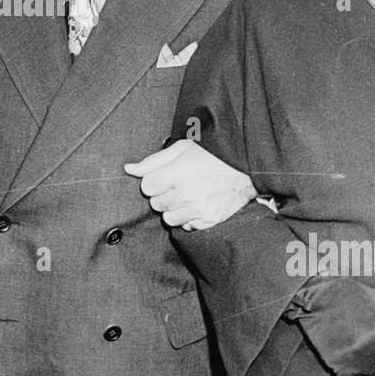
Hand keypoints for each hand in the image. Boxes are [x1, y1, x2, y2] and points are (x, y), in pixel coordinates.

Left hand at [124, 140, 256, 229]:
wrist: (245, 169)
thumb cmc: (212, 155)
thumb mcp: (182, 149)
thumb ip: (154, 161)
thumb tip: (129, 169)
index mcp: (177, 173)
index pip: (147, 187)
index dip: (154, 182)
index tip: (164, 178)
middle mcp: (186, 194)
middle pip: (156, 204)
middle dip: (163, 195)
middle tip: (178, 185)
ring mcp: (197, 209)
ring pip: (168, 218)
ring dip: (174, 209)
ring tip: (187, 196)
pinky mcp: (208, 220)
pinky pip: (186, 226)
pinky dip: (189, 218)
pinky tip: (197, 205)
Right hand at [286, 278, 374, 375]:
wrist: (311, 298)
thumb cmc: (341, 293)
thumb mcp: (373, 295)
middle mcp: (367, 351)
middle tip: (368, 337)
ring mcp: (351, 359)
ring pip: (369, 371)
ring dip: (367, 362)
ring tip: (357, 345)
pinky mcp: (335, 364)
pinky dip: (353, 372)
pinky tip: (349, 357)